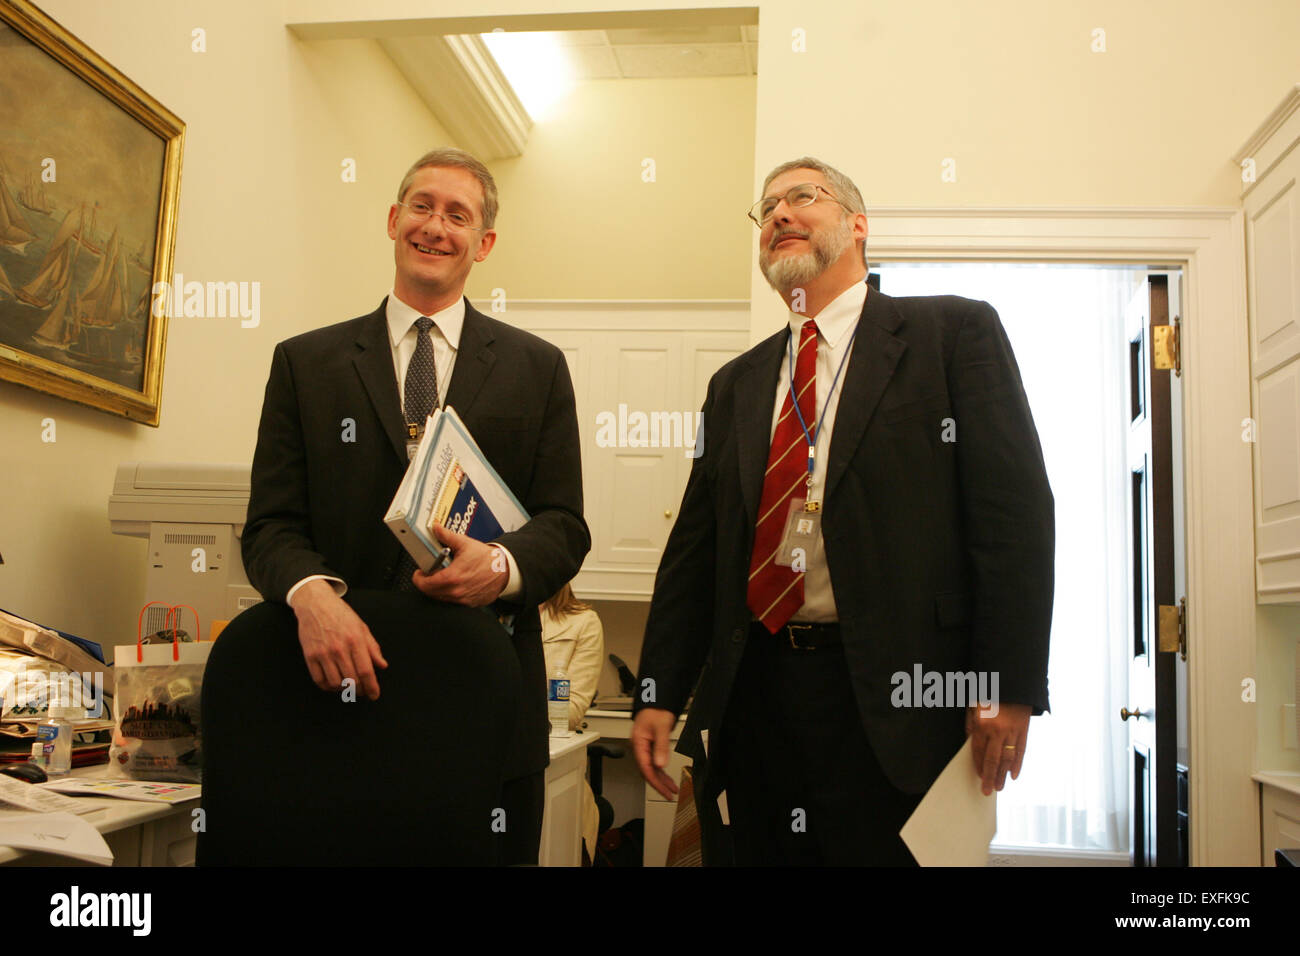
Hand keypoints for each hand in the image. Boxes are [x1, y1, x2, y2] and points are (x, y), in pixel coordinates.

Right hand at [290, 579, 387, 699]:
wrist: (316, 604)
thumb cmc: (340, 614)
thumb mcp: (362, 627)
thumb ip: (373, 647)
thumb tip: (382, 665)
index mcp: (355, 640)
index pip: (366, 671)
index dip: (371, 687)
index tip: (374, 695)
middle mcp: (339, 648)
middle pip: (351, 680)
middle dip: (359, 690)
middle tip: (362, 690)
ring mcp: (323, 653)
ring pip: (335, 683)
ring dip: (343, 689)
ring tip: (348, 685)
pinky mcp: (310, 655)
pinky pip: (319, 680)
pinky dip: (327, 687)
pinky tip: (333, 683)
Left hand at [412, 524, 507, 606]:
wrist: (505, 569)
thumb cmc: (488, 559)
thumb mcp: (465, 544)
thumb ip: (447, 536)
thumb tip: (436, 529)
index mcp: (452, 577)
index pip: (425, 584)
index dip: (418, 578)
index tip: (419, 573)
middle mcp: (456, 591)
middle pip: (430, 592)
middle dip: (426, 583)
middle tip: (429, 574)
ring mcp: (462, 599)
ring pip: (440, 598)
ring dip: (437, 589)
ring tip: (442, 577)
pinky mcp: (469, 603)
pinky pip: (452, 601)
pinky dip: (449, 593)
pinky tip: (454, 584)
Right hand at [631, 707, 678, 799]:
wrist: (657, 700)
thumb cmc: (656, 710)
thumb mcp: (661, 728)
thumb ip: (661, 747)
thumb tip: (660, 764)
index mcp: (638, 743)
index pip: (646, 768)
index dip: (655, 782)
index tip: (665, 791)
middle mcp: (640, 747)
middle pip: (648, 771)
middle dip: (659, 784)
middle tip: (670, 794)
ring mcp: (644, 747)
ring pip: (651, 768)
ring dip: (661, 779)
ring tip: (672, 789)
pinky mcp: (650, 746)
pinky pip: (654, 763)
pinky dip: (661, 771)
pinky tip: (667, 778)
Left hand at [967, 701, 1030, 794]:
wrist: (1012, 681)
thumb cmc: (989, 692)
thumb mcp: (972, 705)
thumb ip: (970, 724)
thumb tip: (970, 741)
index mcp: (982, 724)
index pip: (979, 751)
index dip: (979, 766)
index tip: (979, 777)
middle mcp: (997, 730)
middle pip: (993, 760)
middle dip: (990, 777)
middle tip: (988, 791)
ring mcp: (1012, 731)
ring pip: (1007, 758)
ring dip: (1003, 775)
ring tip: (1000, 787)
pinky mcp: (1024, 730)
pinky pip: (1021, 751)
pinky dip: (1017, 764)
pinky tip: (1014, 775)